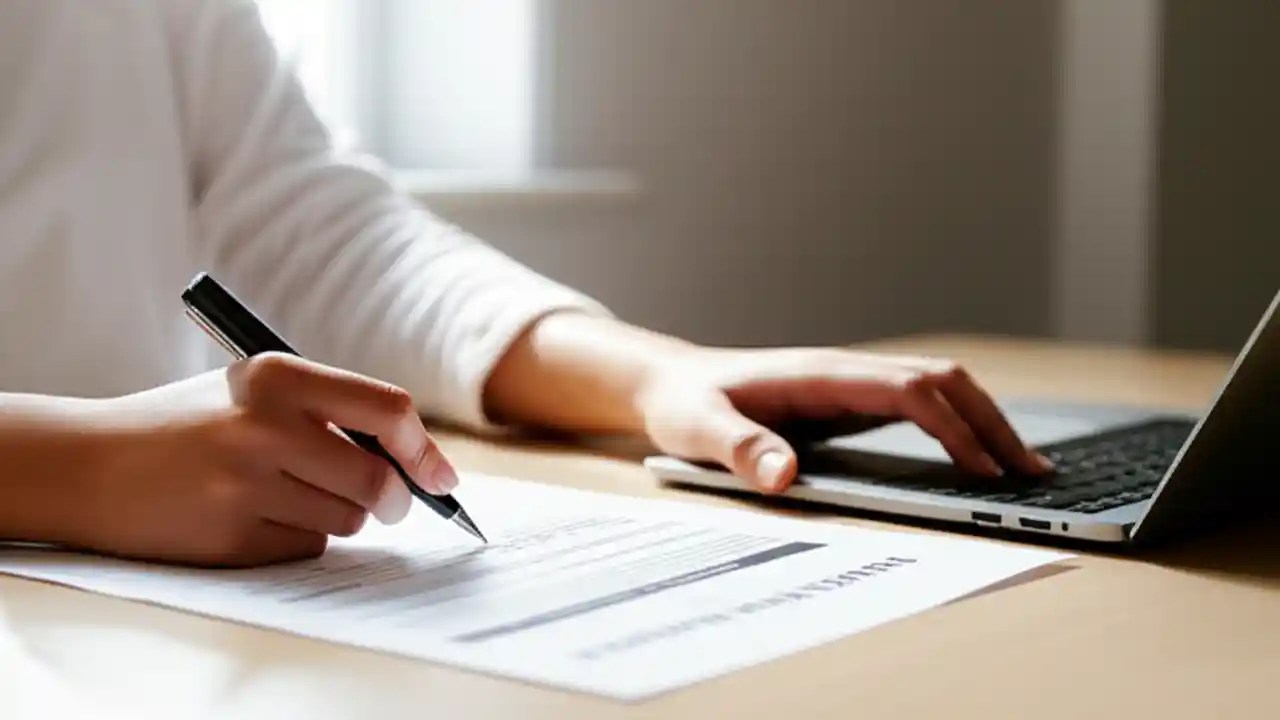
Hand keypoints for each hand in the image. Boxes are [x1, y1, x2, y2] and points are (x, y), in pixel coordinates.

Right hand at [72, 354, 456, 566]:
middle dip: (395, 499)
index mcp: (276, 376)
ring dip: (339, 516)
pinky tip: (254, 516)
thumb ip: (329, 413)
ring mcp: (244, 484)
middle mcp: (263, 426)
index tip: (443, 477)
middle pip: (378, 480)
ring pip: (347, 519)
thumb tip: (417, 463)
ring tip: (286, 493)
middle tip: (387, 502)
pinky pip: (306, 547)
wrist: (91, 463)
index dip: (426, 449)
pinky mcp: (229, 536)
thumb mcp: (254, 391)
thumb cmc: (190, 425)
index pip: (388, 409)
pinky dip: (298, 538)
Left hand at [636, 347, 1052, 492]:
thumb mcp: (696, 428)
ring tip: (1027, 471)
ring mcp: (853, 385)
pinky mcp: (852, 403)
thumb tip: (783, 476)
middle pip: (943, 382)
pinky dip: (961, 428)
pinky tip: (980, 459)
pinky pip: (922, 408)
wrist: (672, 383)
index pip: (908, 390)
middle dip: (992, 423)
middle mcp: (847, 373)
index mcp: (820, 374)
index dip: (952, 427)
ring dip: (986, 422)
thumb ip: (736, 448)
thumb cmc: (685, 403)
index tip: (984, 469)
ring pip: (941, 390)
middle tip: (1034, 475)